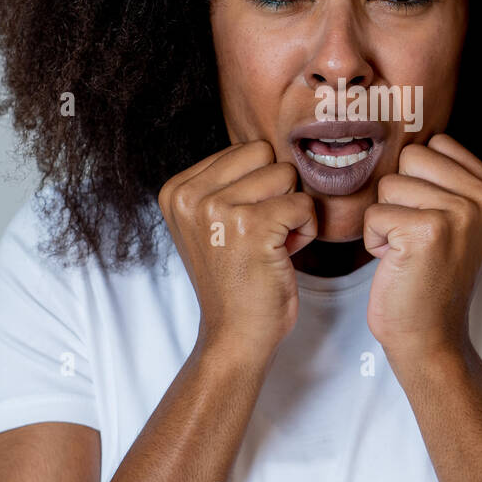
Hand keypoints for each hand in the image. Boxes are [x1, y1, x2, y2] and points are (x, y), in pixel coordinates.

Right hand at [158, 140, 316, 361]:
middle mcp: (190, 195)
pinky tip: (283, 255)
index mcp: (177, 189)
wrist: (234, 335)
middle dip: (276, 190)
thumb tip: (268, 146)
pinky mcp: (251, 227)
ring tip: (271, 244)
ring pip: (286, 175)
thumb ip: (225, 182)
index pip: (245, 150)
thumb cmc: (233, 279)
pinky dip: (305, 230)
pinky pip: (302, 204)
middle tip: (262, 232)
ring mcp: (217, 209)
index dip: (257, 186)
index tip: (243, 226)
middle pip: (264, 154)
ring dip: (291, 210)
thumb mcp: (210, 223)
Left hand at [363, 133, 481, 360]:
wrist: (430, 337)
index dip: (420, 182)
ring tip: (409, 250)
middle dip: (401, 197)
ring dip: (387, 219)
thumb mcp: (457, 218)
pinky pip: (374, 212)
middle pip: (411, 157)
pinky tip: (399, 262)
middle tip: (418, 238)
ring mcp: (461, 213)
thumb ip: (447, 176)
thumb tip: (410, 124)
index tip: (435, 222)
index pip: (436, 144)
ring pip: (389, 183)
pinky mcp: (428, 230)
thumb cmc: (431, 275)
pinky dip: (375, 240)